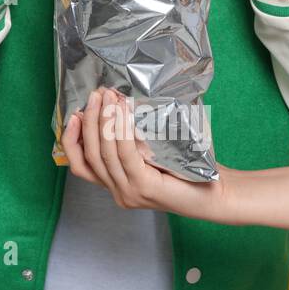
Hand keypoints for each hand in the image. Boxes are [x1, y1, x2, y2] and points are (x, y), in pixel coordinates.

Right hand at [61, 87, 233, 221]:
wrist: (217, 193)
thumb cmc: (188, 171)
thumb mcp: (152, 154)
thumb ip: (132, 142)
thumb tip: (116, 105)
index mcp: (117, 186)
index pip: (80, 165)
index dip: (71, 139)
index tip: (74, 114)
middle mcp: (118, 193)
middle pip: (90, 155)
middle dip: (89, 121)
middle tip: (96, 95)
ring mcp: (129, 192)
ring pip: (104, 152)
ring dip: (103, 120)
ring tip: (109, 97)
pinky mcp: (143, 186)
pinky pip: (124, 153)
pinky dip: (120, 129)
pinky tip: (123, 111)